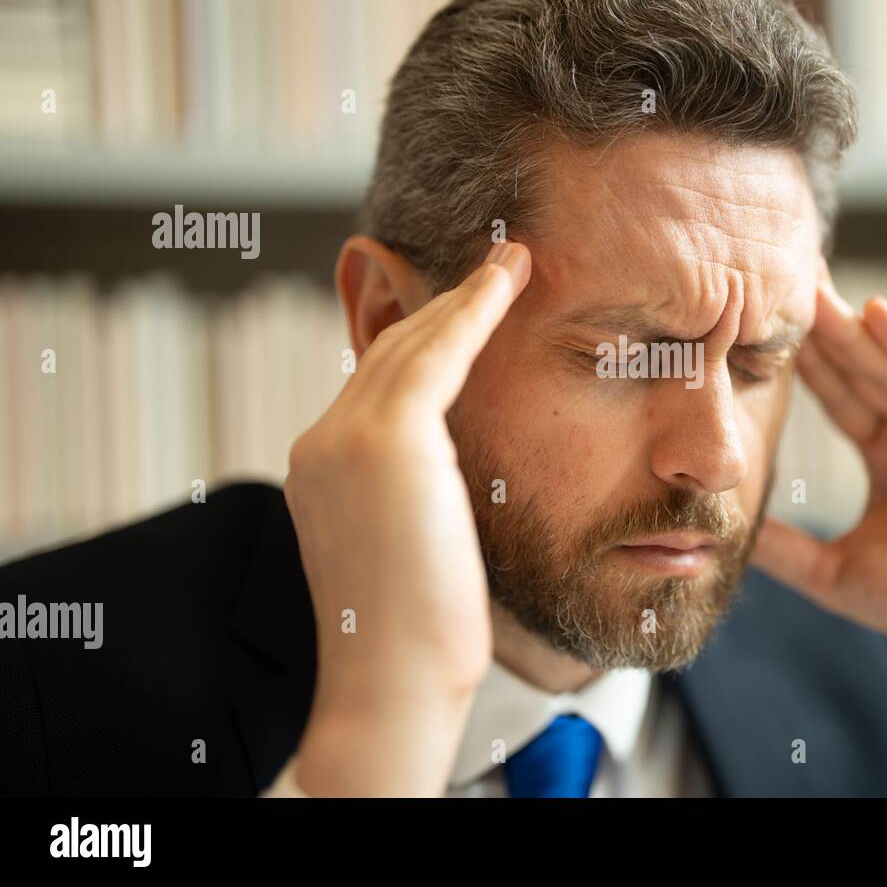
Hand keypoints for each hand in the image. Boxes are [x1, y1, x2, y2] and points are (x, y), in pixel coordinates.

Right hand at [283, 242, 530, 795]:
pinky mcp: (385, 438)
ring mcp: (344, 436)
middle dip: (443, 306)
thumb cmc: (417, 635)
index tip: (465, 312)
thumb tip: (451, 481)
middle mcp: (321, 441)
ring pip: (413, 343)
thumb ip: (414, 496)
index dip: (425, 342)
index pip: (376, 385)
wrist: (393, 681)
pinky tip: (509, 278)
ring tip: (509, 260)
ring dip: (465, 296)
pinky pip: (439, 352)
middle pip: (389, 352)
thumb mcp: (407, 547)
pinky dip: (476, 309)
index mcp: (321, 469)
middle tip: (493, 266)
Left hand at [754, 262, 886, 783]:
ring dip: (859, 326)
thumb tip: (717, 530)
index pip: (836, 392)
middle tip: (781, 273)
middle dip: (824, 324)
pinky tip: (880, 318)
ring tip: (815, 285)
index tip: (760, 320)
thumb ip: (782, 547)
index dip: (802, 357)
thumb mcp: (834, 570)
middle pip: (864, 367)